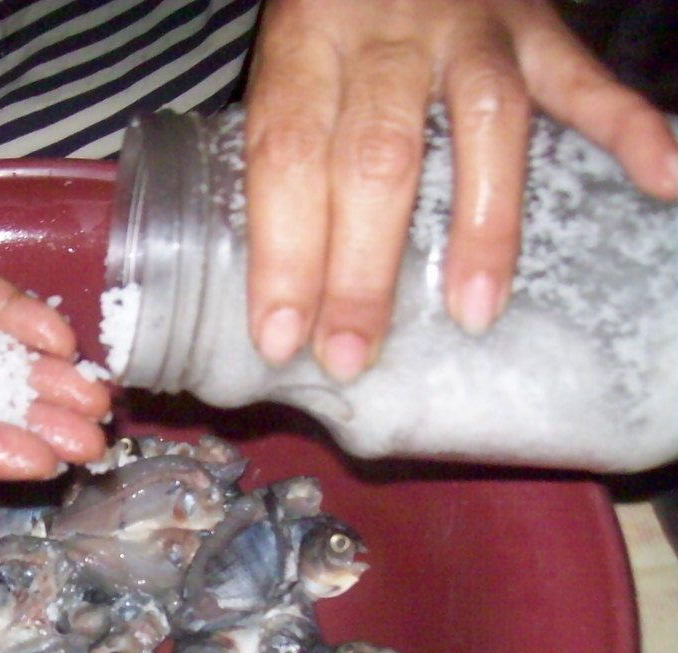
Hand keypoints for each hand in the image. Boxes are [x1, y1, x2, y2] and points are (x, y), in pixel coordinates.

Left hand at [243, 0, 677, 380]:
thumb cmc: (331, 17)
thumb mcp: (286, 64)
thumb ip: (284, 154)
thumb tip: (276, 287)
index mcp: (307, 44)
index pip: (288, 156)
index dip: (284, 253)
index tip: (278, 337)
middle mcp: (387, 34)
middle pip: (377, 155)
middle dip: (362, 269)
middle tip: (352, 355)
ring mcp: (470, 28)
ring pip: (481, 122)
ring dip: (480, 225)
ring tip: (474, 313)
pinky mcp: (536, 24)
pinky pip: (584, 77)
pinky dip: (627, 128)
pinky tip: (661, 179)